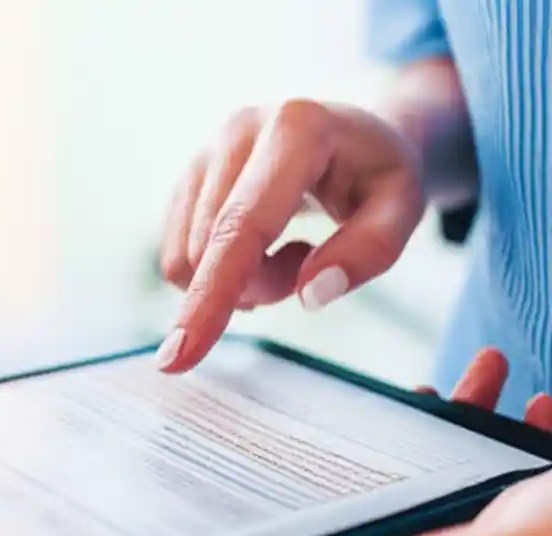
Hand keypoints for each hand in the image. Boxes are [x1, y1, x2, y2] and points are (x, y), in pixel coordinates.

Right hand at [157, 100, 425, 372]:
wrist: (352, 135)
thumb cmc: (377, 174)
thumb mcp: (404, 207)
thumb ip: (370, 250)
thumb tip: (311, 294)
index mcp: (295, 131)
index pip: (241, 228)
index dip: (211, 295)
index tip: (179, 356)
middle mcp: (237, 133)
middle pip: (211, 251)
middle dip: (255, 288)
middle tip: (306, 268)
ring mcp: (203, 152)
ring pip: (188, 257)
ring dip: (239, 281)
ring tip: (288, 252)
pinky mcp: (185, 176)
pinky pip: (179, 252)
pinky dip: (218, 270)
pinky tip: (259, 245)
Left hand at [237, 348, 551, 535]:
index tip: (200, 519)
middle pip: (369, 519)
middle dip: (339, 467)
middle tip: (308, 412)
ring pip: (440, 482)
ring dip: (443, 427)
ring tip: (456, 377)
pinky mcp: (539, 518)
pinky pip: (504, 470)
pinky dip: (505, 432)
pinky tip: (523, 402)